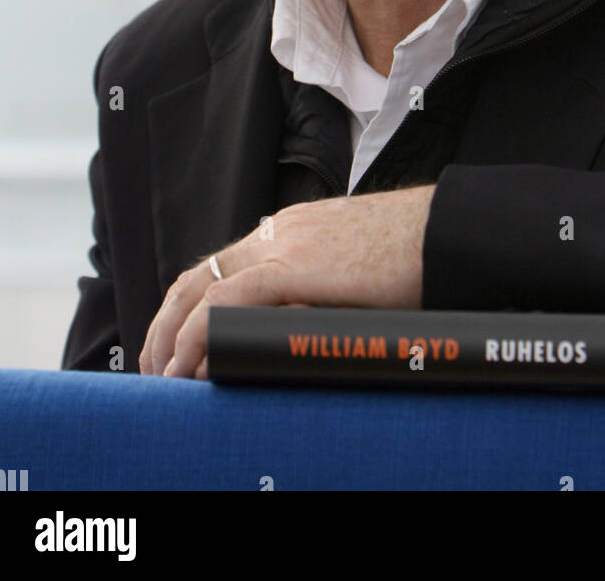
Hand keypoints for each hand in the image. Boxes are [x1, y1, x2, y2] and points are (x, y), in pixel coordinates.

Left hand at [138, 184, 435, 379]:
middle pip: (200, 273)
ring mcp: (286, 242)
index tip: (180, 345)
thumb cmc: (416, 254)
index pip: (224, 265)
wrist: (448, 230)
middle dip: (166, 323)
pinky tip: (190, 362)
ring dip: (172, 333)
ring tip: (164, 376)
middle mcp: (280, 229)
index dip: (190, 306)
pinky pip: (231, 298)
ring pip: (203, 284)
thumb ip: (320, 291)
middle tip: (156, 367)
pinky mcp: (298, 263)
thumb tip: (300, 328)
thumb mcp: (356, 273)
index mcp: (293, 228)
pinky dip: (200, 331)